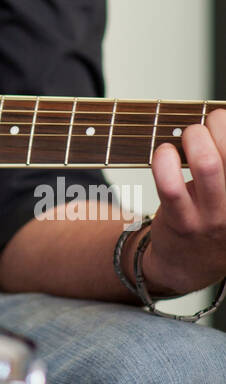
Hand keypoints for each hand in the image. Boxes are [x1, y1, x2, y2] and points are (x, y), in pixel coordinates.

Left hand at [145, 108, 225, 294]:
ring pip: (208, 164)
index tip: (222, 120)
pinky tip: (164, 153)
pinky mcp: (183, 223)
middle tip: (204, 126)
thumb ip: (225, 161)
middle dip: (216, 124)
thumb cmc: (214, 215)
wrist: (189, 265)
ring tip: (188, 136)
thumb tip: (219, 119)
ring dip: (194, 138)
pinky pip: (171, 186)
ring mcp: (215, 218)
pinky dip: (164, 160)